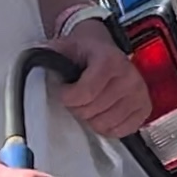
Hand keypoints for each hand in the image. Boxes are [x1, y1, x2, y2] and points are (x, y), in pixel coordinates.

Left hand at [48, 19, 151, 137]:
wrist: (103, 48)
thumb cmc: (84, 51)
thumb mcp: (64, 46)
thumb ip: (49, 54)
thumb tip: (33, 61)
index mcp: (109, 60)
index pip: (85, 93)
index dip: (68, 97)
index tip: (63, 91)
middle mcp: (129, 76)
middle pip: (93, 110)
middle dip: (77, 107)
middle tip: (76, 97)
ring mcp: (139, 93)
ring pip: (105, 123)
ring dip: (91, 118)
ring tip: (89, 103)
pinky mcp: (144, 108)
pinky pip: (121, 131)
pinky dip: (107, 126)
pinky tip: (102, 112)